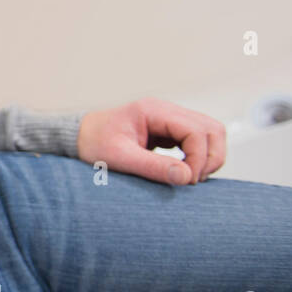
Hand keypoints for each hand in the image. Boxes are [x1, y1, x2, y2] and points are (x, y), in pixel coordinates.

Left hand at [77, 98, 226, 185]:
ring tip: (187, 178)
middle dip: (210, 158)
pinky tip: (182, 172)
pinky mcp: (170, 131)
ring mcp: (170, 120)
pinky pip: (198, 141)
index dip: (199, 157)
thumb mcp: (119, 158)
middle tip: (190, 180)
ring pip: (210, 134)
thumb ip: (152, 166)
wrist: (79, 137)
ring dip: (208, 158)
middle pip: (212, 129)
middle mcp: (166, 111)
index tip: (186, 179)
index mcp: (153, 111)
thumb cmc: (93, 144)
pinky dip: (198, 157)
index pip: (197, 130)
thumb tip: (187, 176)